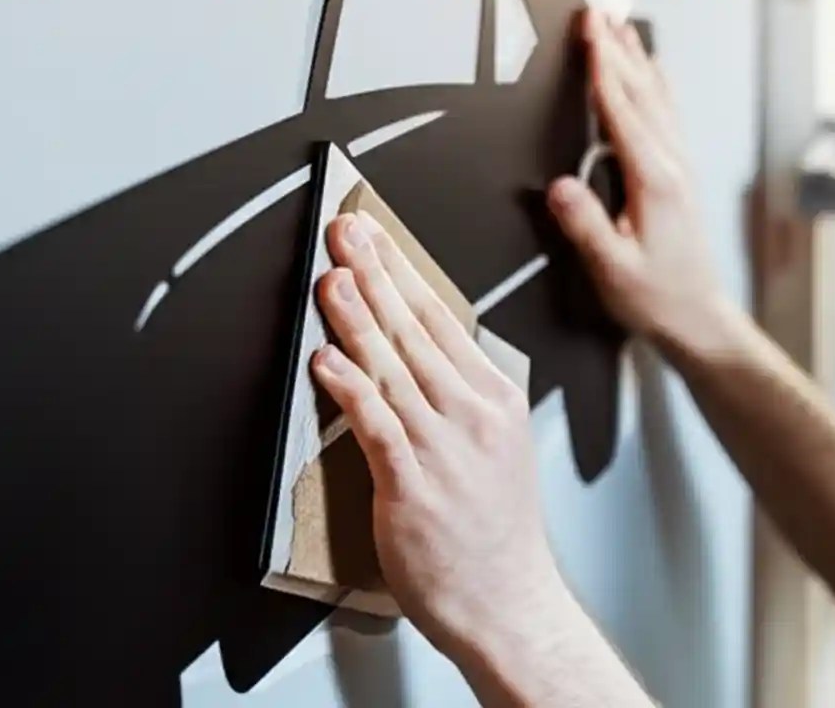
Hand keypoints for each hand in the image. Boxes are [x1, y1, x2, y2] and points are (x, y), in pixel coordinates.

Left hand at [311, 211, 567, 654]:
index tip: (378, 239)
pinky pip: (376, 423)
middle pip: (416, 330)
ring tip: (330, 277)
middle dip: (376, 273)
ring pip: (393, 366)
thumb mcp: (497, 449)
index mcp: (495, 399)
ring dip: (357, 316)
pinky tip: (326, 359)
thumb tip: (419, 359)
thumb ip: (462, 401)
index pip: (443, 319)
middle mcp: (473, 414)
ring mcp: (445, 447)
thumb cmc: (497, 534)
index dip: (404, 273)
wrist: (509, 602)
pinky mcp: (412, 484)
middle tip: (348, 231)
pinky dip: (349, 386)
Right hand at [548, 11, 730, 354]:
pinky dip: (655, 86)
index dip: (602, 67)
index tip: (588, 32)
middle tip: (597, 14)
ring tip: (621, 28)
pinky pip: (666, 116)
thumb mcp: (613, 270)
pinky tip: (653, 75)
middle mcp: (671, 166)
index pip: (622, 111)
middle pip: (641, 92)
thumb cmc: (657, 298)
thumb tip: (559, 187)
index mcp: (653, 181)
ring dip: (637, 60)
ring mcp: (679, 169)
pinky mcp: (679, 178)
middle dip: (616, 49)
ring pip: (657, 99)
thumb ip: (585, 226)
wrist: (698, 319)